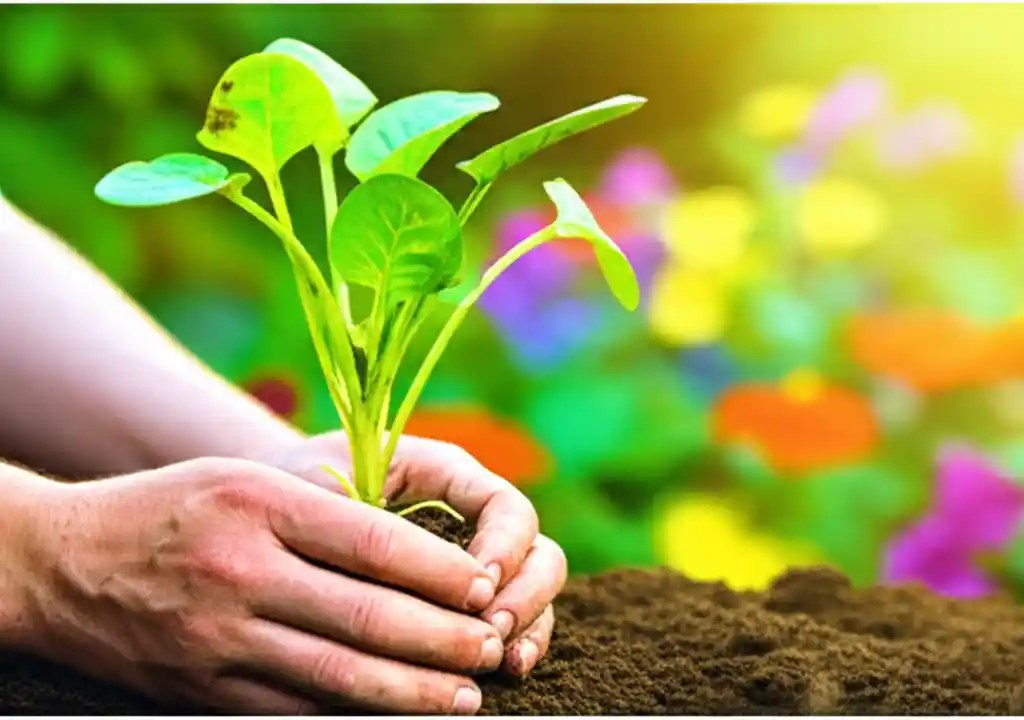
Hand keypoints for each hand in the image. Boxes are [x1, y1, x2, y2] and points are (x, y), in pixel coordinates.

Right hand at [10, 457, 506, 713]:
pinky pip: (292, 710)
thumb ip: (328, 509)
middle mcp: (241, 569)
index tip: (486, 588)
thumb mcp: (248, 480)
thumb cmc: (175, 508)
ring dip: (411, 692)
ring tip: (463, 697)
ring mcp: (218, 636)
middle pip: (367, 615)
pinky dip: (350, 717)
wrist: (60, 562)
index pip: (375, 542)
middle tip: (492, 650)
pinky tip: (392, 717)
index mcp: (261, 503)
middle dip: (443, 640)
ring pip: (337, 675)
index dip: (441, 571)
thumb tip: (424, 556)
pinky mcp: (200, 688)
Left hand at [264, 431, 566, 675]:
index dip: (505, 544)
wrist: (272, 511)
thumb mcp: (320, 493)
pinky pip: (519, 623)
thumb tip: (388, 578)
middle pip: (538, 551)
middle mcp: (477, 517)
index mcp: (448, 475)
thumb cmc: (294, 491)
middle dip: (526, 594)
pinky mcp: (473, 602)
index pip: (504, 505)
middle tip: (490, 631)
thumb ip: (362, 524)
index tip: (479, 583)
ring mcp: (482, 561)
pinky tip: (504, 672)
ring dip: (530, 626)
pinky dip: (520, 645)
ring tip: (503, 660)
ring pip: (540, 590)